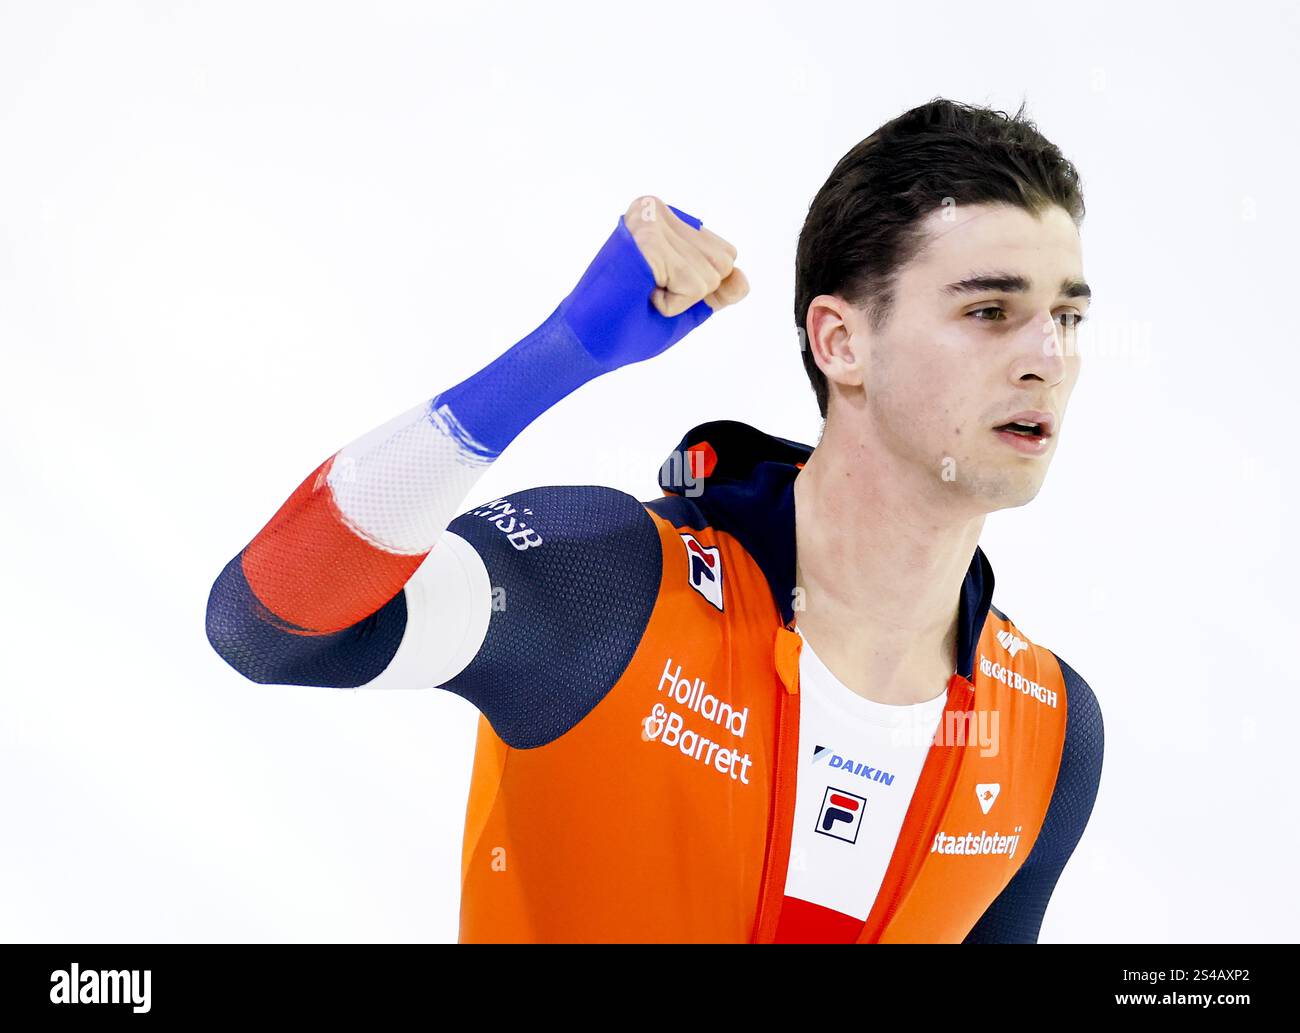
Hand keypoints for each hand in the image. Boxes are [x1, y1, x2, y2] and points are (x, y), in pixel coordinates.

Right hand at [622, 195, 749, 316]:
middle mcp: (656, 208)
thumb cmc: (629, 313)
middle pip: (722, 263)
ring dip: (679, 300)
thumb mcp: (682, 299)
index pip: (723, 254)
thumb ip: (718, 290)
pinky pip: (692, 287)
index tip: (660, 282)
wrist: (581, 332)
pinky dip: (670, 305)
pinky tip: (643, 294)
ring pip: (710, 278)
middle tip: (651, 288)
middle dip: (692, 290)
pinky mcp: (649, 241)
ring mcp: (652, 222)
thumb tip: (743, 279)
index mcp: (662, 214)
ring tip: (644, 291)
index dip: (699, 282)